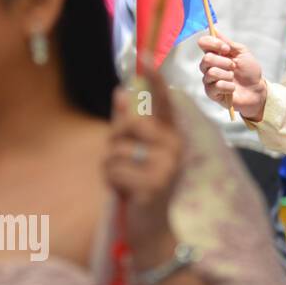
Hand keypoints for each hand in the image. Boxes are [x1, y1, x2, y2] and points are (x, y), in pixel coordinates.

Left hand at [105, 66, 183, 248]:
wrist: (153, 229)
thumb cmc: (141, 185)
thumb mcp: (136, 152)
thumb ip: (129, 124)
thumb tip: (120, 91)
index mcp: (173, 136)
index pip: (164, 103)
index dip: (154, 79)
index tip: (145, 54)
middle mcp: (175, 147)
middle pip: (130, 125)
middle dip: (115, 140)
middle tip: (120, 160)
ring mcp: (166, 166)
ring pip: (115, 150)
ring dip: (110, 167)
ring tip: (124, 181)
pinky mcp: (153, 184)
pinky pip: (113, 171)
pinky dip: (111, 183)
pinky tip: (126, 193)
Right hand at [198, 33, 266, 120]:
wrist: (257, 90)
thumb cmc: (250, 71)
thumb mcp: (242, 53)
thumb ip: (228, 43)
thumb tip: (214, 29)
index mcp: (216, 54)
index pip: (203, 43)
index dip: (213, 43)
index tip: (226, 49)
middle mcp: (209, 66)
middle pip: (206, 59)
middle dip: (224, 62)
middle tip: (234, 67)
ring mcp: (209, 80)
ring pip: (211, 73)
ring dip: (227, 75)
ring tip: (233, 78)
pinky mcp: (211, 93)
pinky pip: (216, 86)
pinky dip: (229, 86)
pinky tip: (233, 88)